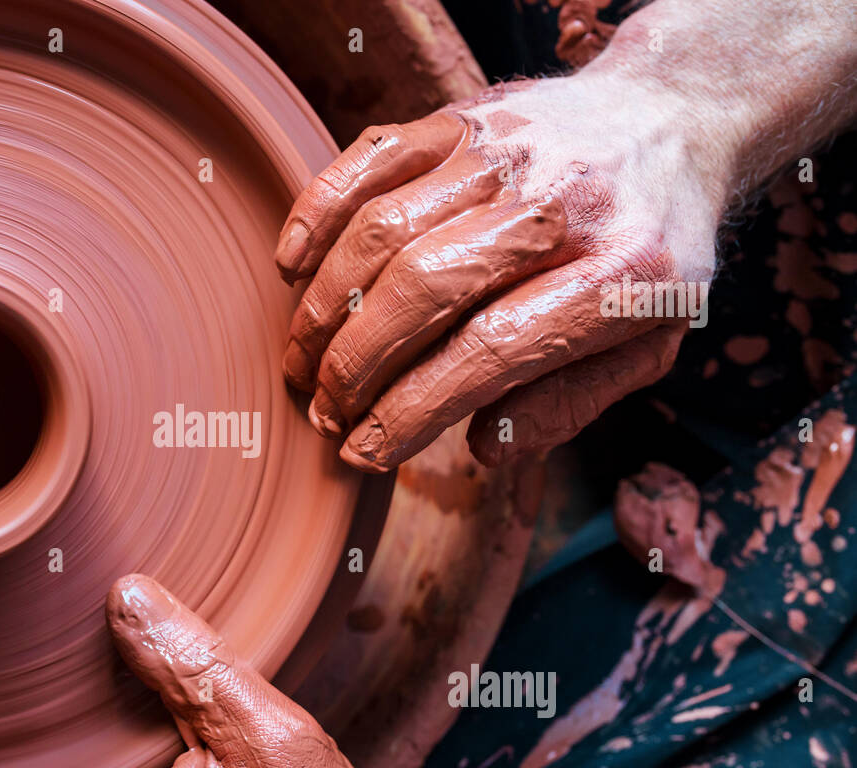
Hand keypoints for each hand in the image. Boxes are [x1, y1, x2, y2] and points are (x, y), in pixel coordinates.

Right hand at [274, 72, 715, 471]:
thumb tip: (484, 445)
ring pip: (382, 230)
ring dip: (324, 308)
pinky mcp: (460, 118)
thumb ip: (572, 400)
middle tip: (325, 413)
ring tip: (304, 362)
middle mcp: (556, 204)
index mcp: (617, 274)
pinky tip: (292, 268)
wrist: (673, 118)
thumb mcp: (650, 340)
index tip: (365, 451)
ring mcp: (503, 152)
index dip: (411, 410)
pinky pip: (368, 162)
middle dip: (354, 367)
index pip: (490, 352)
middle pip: (422, 288)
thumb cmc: (650, 248)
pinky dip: (316, 214)